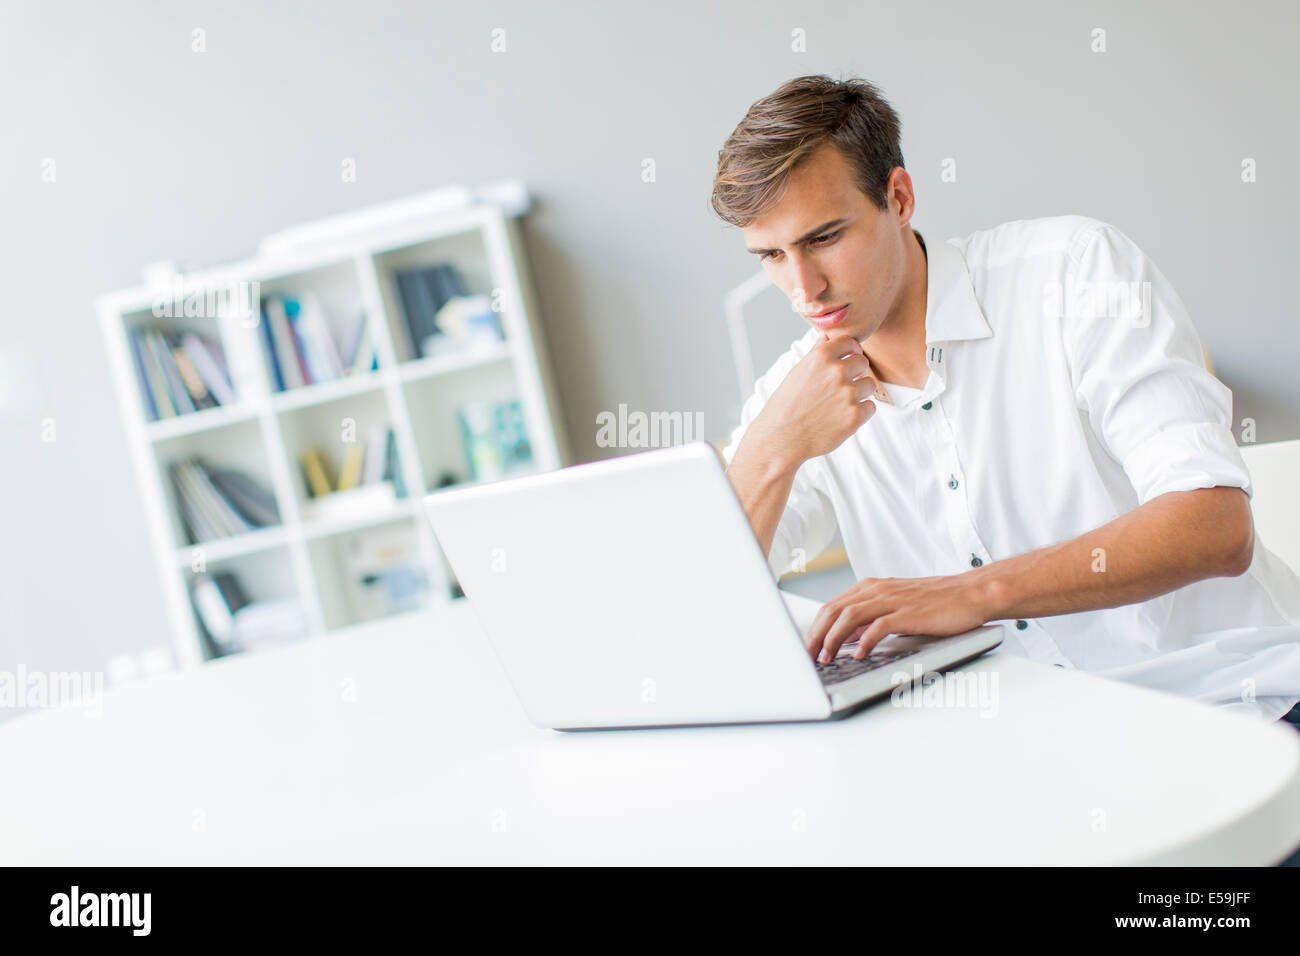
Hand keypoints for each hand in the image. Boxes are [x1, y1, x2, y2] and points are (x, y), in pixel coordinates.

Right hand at [743, 333, 876, 469]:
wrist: (781, 439)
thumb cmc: (787, 405)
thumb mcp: (798, 371)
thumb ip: (818, 352)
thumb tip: (828, 336)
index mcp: (821, 357)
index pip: (851, 342)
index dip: (851, 352)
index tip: (847, 360)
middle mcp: (836, 372)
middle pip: (863, 363)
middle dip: (856, 373)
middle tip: (841, 387)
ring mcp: (847, 394)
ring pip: (870, 385)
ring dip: (860, 393)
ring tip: (840, 403)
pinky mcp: (855, 416)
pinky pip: (870, 407)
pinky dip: (860, 412)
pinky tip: (841, 417)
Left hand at [805, 574, 995, 661]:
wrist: (970, 593)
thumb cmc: (935, 602)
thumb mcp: (895, 605)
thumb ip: (871, 617)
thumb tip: (847, 637)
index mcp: (870, 587)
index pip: (831, 607)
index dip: (814, 628)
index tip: (806, 648)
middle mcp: (876, 589)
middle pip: (833, 611)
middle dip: (816, 636)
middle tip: (807, 657)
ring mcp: (892, 599)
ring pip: (849, 617)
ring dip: (833, 640)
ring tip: (826, 658)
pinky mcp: (908, 612)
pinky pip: (878, 627)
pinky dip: (864, 642)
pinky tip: (859, 656)